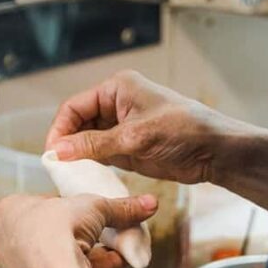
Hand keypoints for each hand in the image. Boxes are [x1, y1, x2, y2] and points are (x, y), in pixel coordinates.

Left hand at [0, 193, 156, 267]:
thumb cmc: (58, 228)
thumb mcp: (95, 206)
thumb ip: (121, 206)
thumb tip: (149, 203)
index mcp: (10, 209)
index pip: (40, 203)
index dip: (66, 206)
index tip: (85, 209)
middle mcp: (7, 239)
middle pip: (49, 232)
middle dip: (77, 233)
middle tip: (99, 231)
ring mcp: (18, 267)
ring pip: (56, 256)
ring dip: (86, 253)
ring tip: (114, 249)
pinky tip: (114, 263)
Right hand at [46, 70, 229, 184]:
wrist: (216, 152)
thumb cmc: (184, 131)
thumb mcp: (135, 137)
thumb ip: (95, 144)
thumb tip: (58, 151)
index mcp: (117, 89)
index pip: (75, 106)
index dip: (60, 129)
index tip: (52, 152)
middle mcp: (116, 105)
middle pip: (78, 124)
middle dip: (67, 144)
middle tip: (57, 168)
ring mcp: (122, 128)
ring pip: (87, 141)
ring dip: (78, 157)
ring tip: (68, 175)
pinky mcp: (128, 148)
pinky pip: (101, 155)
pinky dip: (92, 166)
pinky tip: (85, 178)